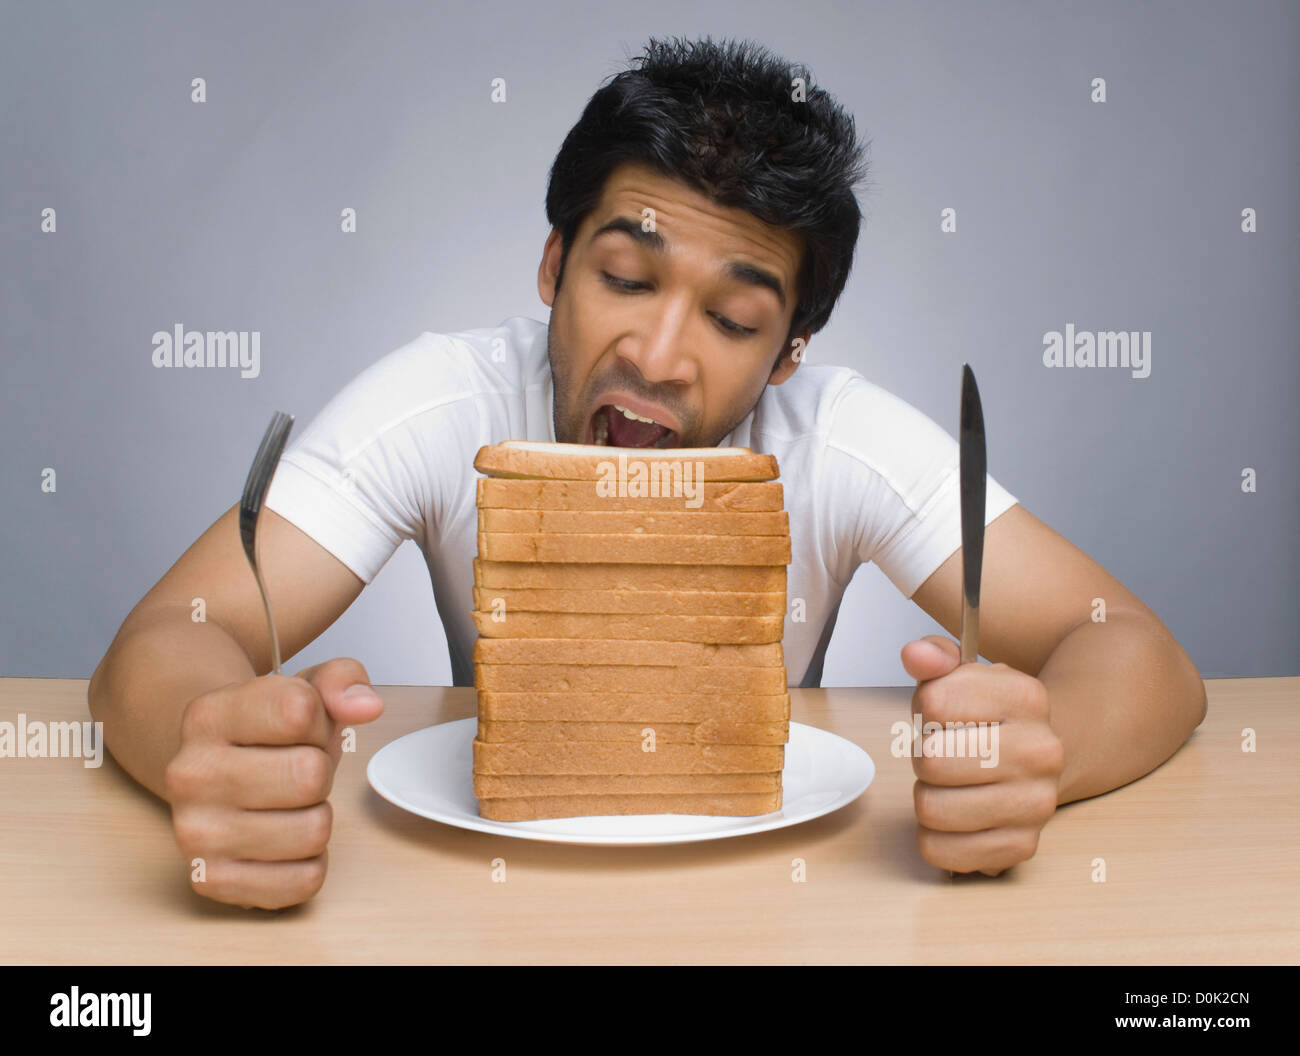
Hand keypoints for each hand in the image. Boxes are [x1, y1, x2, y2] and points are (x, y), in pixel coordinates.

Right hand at [164, 657, 383, 908]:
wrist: (209, 773)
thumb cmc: (267, 734)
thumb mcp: (303, 690)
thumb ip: (341, 681)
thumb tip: (365, 706)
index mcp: (209, 715)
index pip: (300, 710)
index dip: (319, 720)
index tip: (300, 728)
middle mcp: (191, 774)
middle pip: (309, 776)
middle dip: (319, 773)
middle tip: (296, 771)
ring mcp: (195, 832)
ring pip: (313, 832)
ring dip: (316, 818)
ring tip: (288, 805)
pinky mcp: (211, 881)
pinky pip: (303, 881)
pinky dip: (310, 863)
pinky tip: (284, 843)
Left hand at [900, 635, 1064, 875]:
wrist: (1041, 756)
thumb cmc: (989, 716)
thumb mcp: (964, 675)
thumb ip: (934, 657)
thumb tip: (916, 655)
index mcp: (1026, 697)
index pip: (935, 703)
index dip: (925, 709)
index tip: (943, 713)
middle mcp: (1041, 750)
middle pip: (930, 759)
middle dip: (924, 755)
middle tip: (944, 753)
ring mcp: (1036, 803)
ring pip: (930, 808)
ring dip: (927, 796)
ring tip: (950, 784)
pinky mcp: (1021, 846)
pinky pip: (941, 850)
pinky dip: (934, 836)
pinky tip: (954, 817)